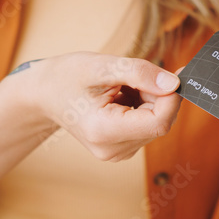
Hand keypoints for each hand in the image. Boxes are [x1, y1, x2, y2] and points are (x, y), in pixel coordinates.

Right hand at [34, 53, 181, 161]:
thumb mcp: (102, 65)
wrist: (45, 93)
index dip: (171, 98)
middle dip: (157, 96)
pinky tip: (120, 98)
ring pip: (156, 124)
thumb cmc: (67, 76)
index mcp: (103, 131)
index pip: (159, 122)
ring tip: (120, 87)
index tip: (171, 74)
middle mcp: (112, 150)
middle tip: (133, 76)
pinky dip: (143, 107)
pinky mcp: (122, 148)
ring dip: (149, 100)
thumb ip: (139, 73)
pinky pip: (147, 126)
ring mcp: (117, 152)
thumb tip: (173, 84)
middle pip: (159, 123)